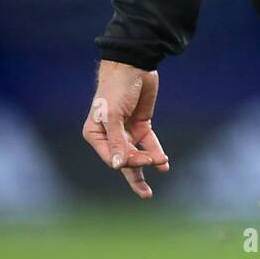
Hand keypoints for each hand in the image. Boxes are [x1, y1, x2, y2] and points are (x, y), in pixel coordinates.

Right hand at [82, 61, 168, 198]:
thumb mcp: (113, 115)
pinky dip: (156, 152)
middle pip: (123, 161)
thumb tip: (117, 165)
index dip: (128, 161)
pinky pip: (148, 143)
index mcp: (95, 134)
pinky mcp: (141, 124)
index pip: (111, 156)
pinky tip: (164, 163)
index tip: (145, 160)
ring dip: (148, 163)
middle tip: (146, 193)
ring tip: (157, 176)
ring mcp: (126, 130)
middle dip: (136, 174)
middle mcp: (109, 135)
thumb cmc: (116, 88)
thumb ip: (116, 141)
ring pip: (136, 155)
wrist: (134, 64)